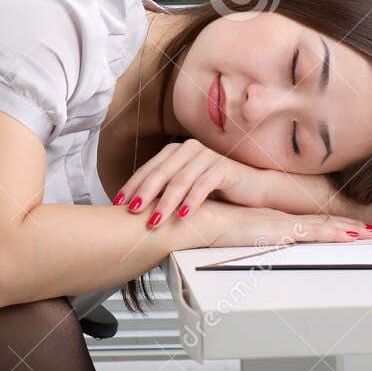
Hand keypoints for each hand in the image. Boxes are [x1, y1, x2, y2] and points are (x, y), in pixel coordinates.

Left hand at [115, 138, 301, 226]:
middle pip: (161, 173)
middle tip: (132, 211)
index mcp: (176, 153)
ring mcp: (207, 157)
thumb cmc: (217, 191)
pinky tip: (183, 215)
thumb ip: (164, 191)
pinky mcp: (223, 168)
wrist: (253, 190)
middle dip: (144, 193)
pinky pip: (204, 184)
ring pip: (180, 180)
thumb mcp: (185, 189)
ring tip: (155, 220)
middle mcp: (189, 150)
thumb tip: (134, 207)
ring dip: (166, 202)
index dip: (132, 186)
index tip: (118, 203)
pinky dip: (192, 201)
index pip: (148, 169)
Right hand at [185, 199, 371, 248]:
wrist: (197, 218)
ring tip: (367, 233)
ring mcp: (281, 224)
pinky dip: (333, 234)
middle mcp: (280, 220)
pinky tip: (348, 237)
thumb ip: (238, 237)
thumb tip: (240, 243)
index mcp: (271, 220)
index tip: (346, 226)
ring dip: (346, 230)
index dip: (328, 224)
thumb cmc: (206, 224)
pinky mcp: (278, 230)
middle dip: (345, 226)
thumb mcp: (229, 233)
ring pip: (322, 226)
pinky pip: (313, 232)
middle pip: (320, 222)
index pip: (307, 222)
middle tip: (368, 229)